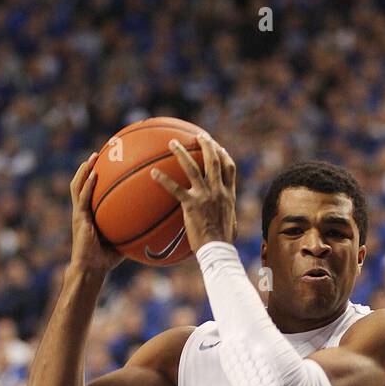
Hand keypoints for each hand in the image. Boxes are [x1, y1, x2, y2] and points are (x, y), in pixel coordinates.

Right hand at [70, 153, 126, 272]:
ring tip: (93, 157)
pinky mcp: (79, 219)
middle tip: (101, 152)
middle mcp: (83, 210)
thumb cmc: (106, 259)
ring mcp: (79, 213)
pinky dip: (87, 185)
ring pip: (77, 185)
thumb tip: (156, 223)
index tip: (107, 161)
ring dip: (84, 170)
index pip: (92, 189)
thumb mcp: (123, 240)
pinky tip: (94, 175)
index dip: (96, 175)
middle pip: (83, 182)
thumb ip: (134, 229)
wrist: (91, 269)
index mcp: (91, 213)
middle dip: (89, 166)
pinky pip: (82, 198)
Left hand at [151, 133, 236, 252]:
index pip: (230, 168)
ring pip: (192, 167)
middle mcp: (218, 191)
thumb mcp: (231, 225)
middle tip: (199, 135)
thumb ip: (227, 216)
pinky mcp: (191, 205)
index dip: (224, 155)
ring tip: (172, 142)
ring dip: (181, 152)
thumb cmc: (223, 243)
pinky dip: (163, 179)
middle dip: (206, 144)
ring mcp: (205, 196)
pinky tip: (153, 173)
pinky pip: (174, 188)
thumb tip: (226, 219)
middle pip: (213, 160)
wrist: (218, 250)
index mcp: (228, 195)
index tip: (219, 147)